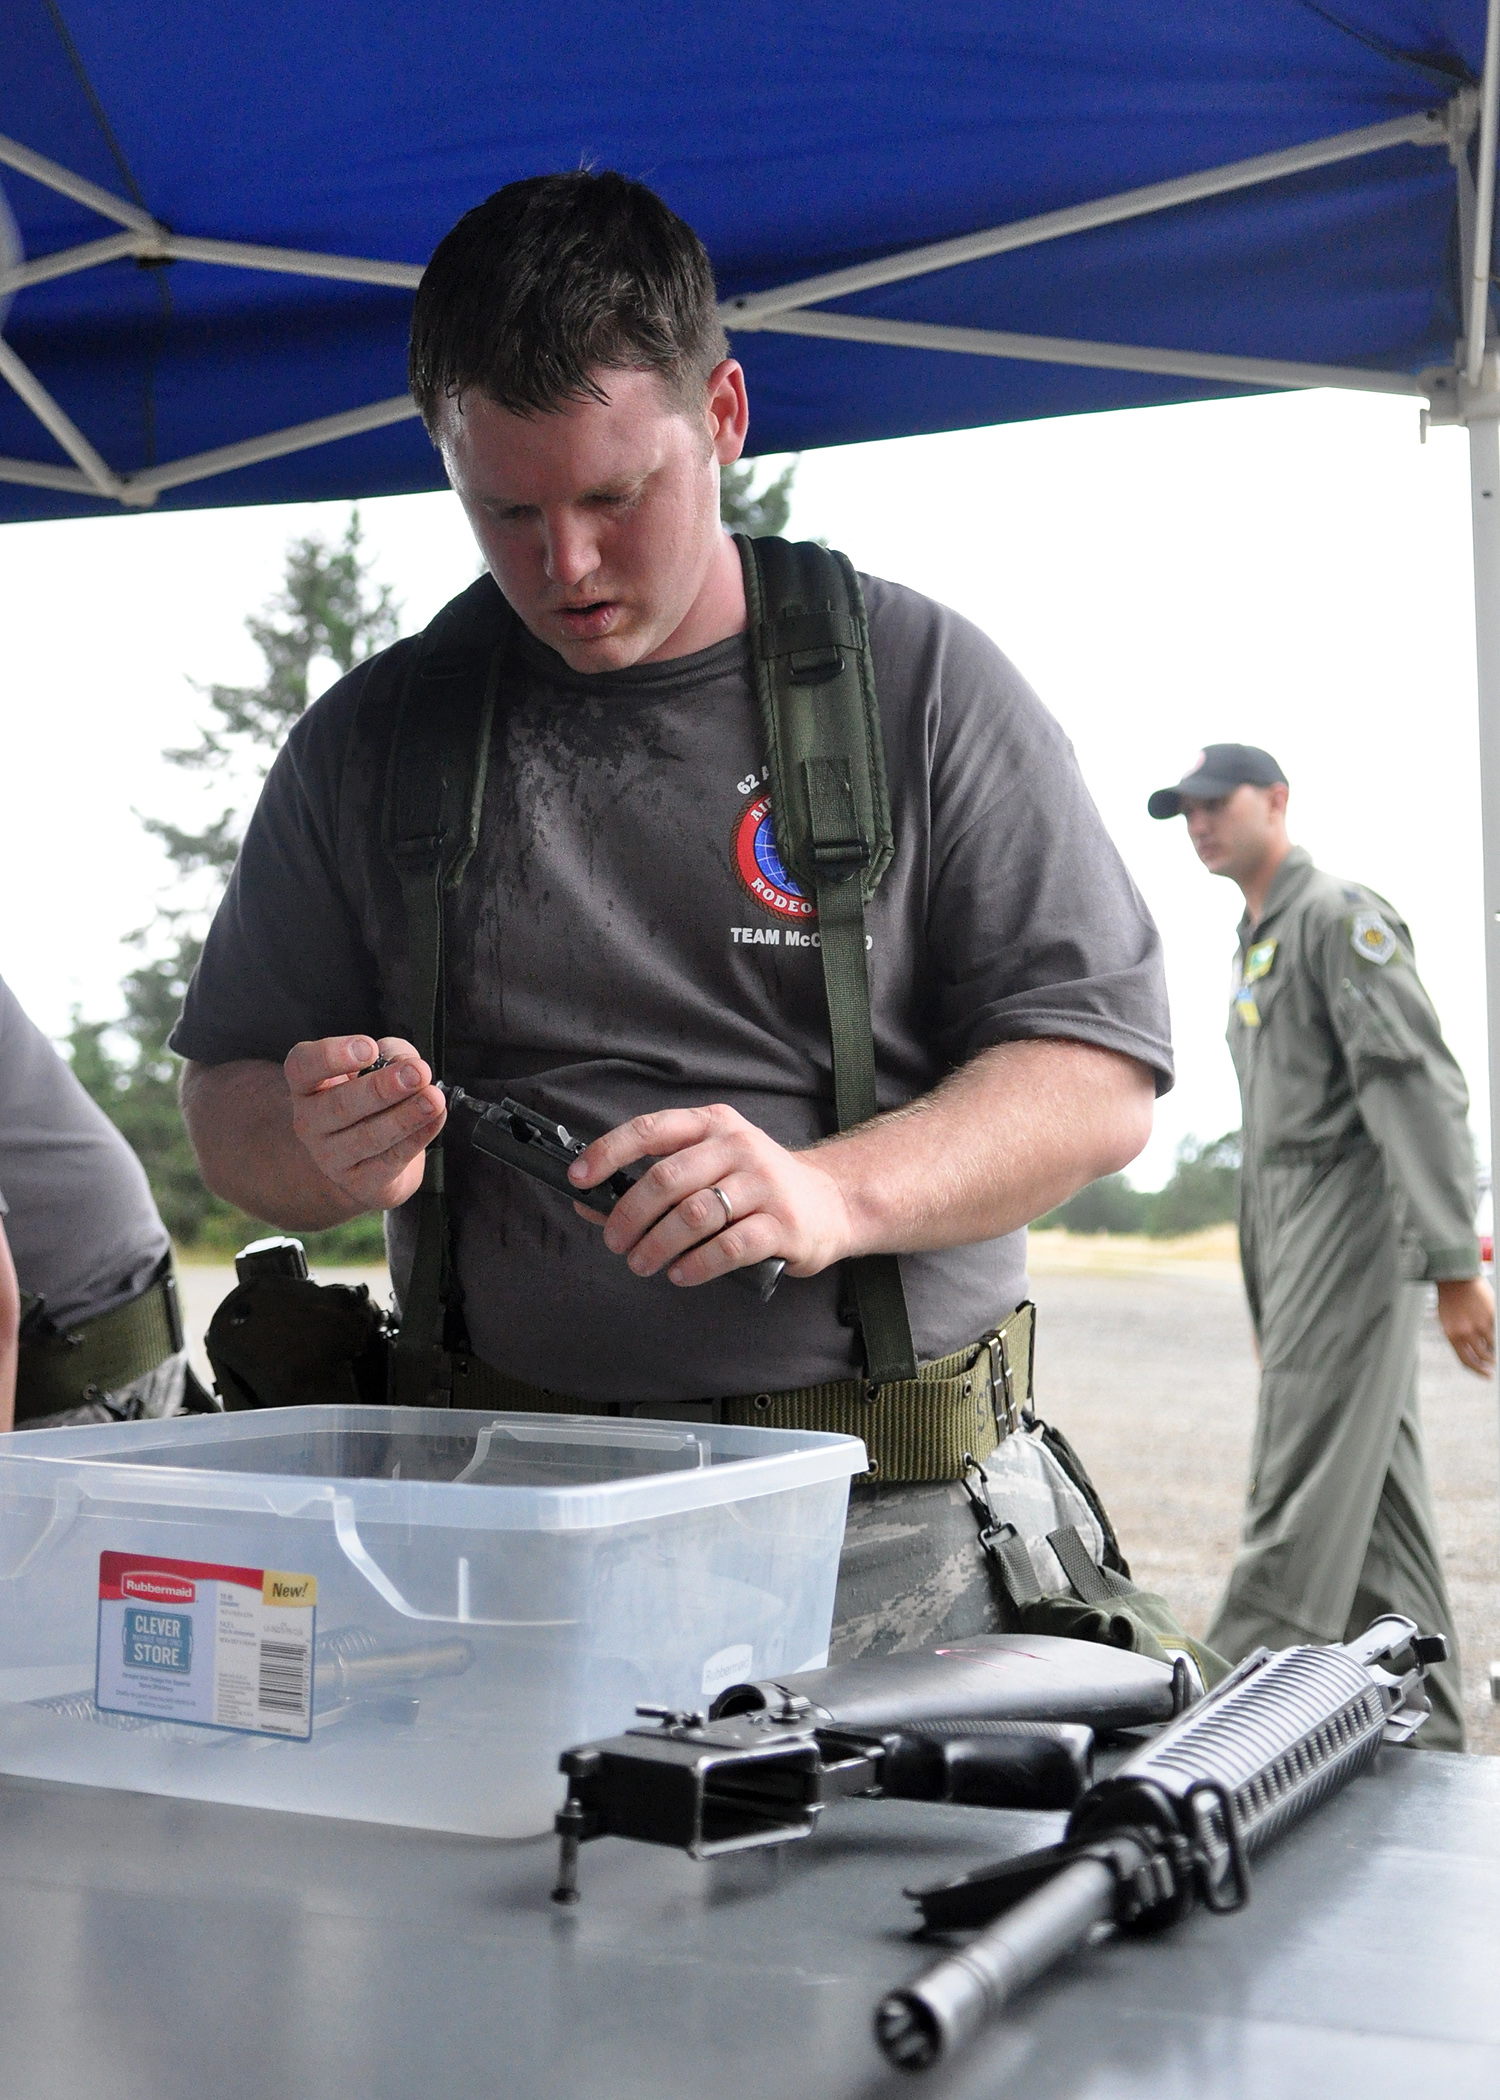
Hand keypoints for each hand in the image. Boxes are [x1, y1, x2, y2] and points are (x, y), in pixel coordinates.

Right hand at [284, 1035, 445, 1212]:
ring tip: (433, 1099)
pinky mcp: (360, 1182)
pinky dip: (417, 1137)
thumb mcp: (381, 1065)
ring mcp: (331, 1156)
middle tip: (417, 1072)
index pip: (303, 1066)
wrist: (371, 1161)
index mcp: (308, 1085)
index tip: (369, 1047)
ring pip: (368, 1136)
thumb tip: (408, 1064)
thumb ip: (392, 1055)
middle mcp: (310, 1121)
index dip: (332, 1056)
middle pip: (340, 1104)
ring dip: (405, 1116)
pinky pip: (391, 1159)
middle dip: (382, 1088)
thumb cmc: (372, 1102)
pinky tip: (436, 1118)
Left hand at [567, 1103, 856, 1286]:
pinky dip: (696, 1265)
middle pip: (666, 1178)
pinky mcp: (783, 1224)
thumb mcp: (710, 1168)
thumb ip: (653, 1183)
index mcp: (714, 1124)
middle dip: (629, 1214)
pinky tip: (680, 1274)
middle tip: (616, 1241)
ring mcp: (764, 1184)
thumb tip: (588, 1200)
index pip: (651, 1129)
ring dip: (657, 1245)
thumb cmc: (758, 1186)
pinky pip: (729, 1247)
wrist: (833, 1202)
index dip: (608, 1153)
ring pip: (694, 1215)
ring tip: (642, 1263)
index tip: (579, 1178)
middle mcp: (739, 1147)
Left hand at [1436, 1275, 1495, 1376]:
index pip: (1466, 1361)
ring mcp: (1479, 1324)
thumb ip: (1458, 1337)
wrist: (1455, 1278)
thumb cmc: (1450, 1299)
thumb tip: (1471, 1352)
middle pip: (1481, 1356)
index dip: (1478, 1371)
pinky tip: (1496, 1339)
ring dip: (1495, 1350)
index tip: (1487, 1375)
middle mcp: (1465, 1332)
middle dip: (1489, 1363)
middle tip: (1494, 1364)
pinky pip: (1497, 1333)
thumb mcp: (1447, 1321)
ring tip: (1495, 1351)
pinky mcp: (1491, 1316)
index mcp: (1451, 1335)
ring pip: (1492, 1346)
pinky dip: (1497, 1338)